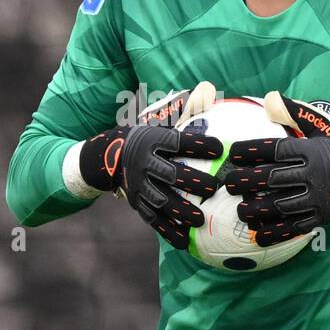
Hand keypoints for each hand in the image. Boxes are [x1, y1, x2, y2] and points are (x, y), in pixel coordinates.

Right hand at [78, 82, 222, 249]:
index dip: (198, 143)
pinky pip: (153, 219)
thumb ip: (184, 110)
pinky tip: (184, 241)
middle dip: (190, 181)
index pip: (177, 140)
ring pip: (159, 199)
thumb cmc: (148, 137)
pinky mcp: (137, 203)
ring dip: (179, 210)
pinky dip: (168, 231)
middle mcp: (144, 162)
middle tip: (213, 188)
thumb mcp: (160, 120)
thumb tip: (207, 88)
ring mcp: (139, 185)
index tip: (220, 147)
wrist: (108, 156)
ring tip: (199, 220)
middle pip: (168, 172)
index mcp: (153, 140)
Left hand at [222, 92, 329, 246]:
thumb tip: (269, 97)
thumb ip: (293, 113)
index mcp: (311, 151)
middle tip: (228, 183)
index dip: (252, 150)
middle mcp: (314, 174)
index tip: (233, 152)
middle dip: (247, 181)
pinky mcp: (320, 218)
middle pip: (274, 178)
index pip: (276, 149)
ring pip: (281, 205)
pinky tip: (258, 234)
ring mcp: (318, 198)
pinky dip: (275, 232)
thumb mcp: (319, 128)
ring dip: (257, 209)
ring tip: (240, 210)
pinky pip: (294, 227)